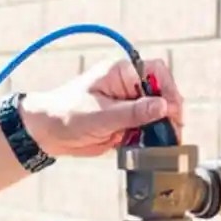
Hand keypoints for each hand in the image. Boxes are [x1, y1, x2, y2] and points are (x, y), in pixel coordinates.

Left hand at [20, 58, 183, 158]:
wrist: (48, 133)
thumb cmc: (66, 115)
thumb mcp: (100, 115)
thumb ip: (133, 112)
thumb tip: (163, 106)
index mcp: (121, 73)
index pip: (157, 72)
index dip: (169, 90)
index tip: (172, 110)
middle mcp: (128, 86)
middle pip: (162, 95)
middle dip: (169, 114)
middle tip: (172, 132)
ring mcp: (128, 105)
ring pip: (157, 115)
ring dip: (160, 129)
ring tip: (162, 143)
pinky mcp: (126, 122)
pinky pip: (147, 129)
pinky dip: (150, 139)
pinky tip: (149, 148)